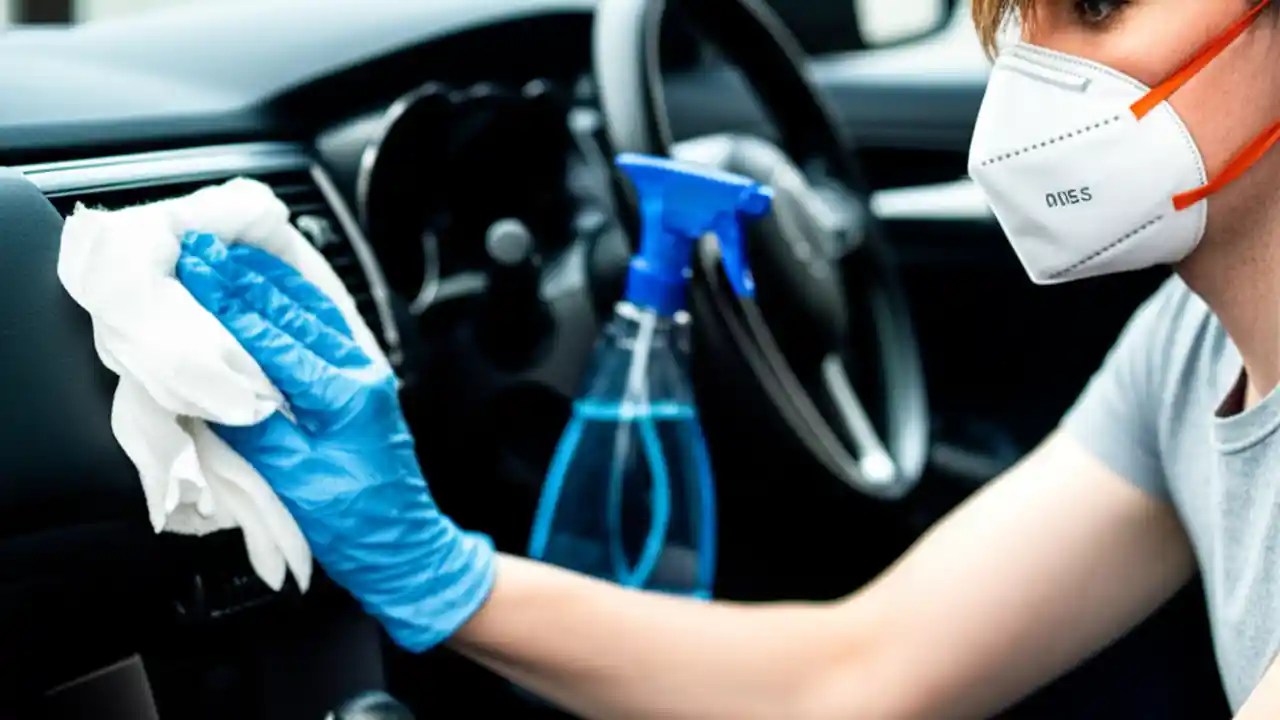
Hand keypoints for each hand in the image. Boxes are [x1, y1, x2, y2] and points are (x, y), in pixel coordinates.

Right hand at [176, 231, 494, 651]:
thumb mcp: (296, 482)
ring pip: (314, 315)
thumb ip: (256, 429)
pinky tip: (280, 287)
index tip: (195, 271)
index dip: (230, 303)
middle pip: (295, 314)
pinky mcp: (363, 388)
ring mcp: (366, 378)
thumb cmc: (357, 526)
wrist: (404, 550)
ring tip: (234, 254)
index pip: (275, 338)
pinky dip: (298, 303)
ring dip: (271, 282)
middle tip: (202, 249)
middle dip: (245, 279)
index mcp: (345, 395)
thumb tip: (214, 387)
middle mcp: (361, 376)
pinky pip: (327, 331)